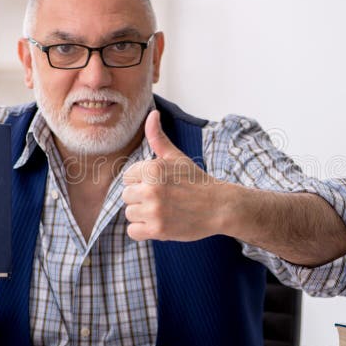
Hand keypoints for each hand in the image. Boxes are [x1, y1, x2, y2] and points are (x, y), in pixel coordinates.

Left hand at [122, 110, 227, 241]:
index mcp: (152, 168)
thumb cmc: (196, 181)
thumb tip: (152, 114)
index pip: (126, 178)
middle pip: (126, 196)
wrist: (219, 207)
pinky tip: (159, 223)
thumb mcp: (176, 157)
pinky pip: (132, 232)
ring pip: (129, 214)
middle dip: (141, 199)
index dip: (141, 182)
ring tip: (163, 211)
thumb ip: (158, 138)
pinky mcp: (158, 229)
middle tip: (163, 199)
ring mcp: (154, 210)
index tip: (160, 185)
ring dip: (142, 215)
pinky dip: (143, 230)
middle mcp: (151, 188)